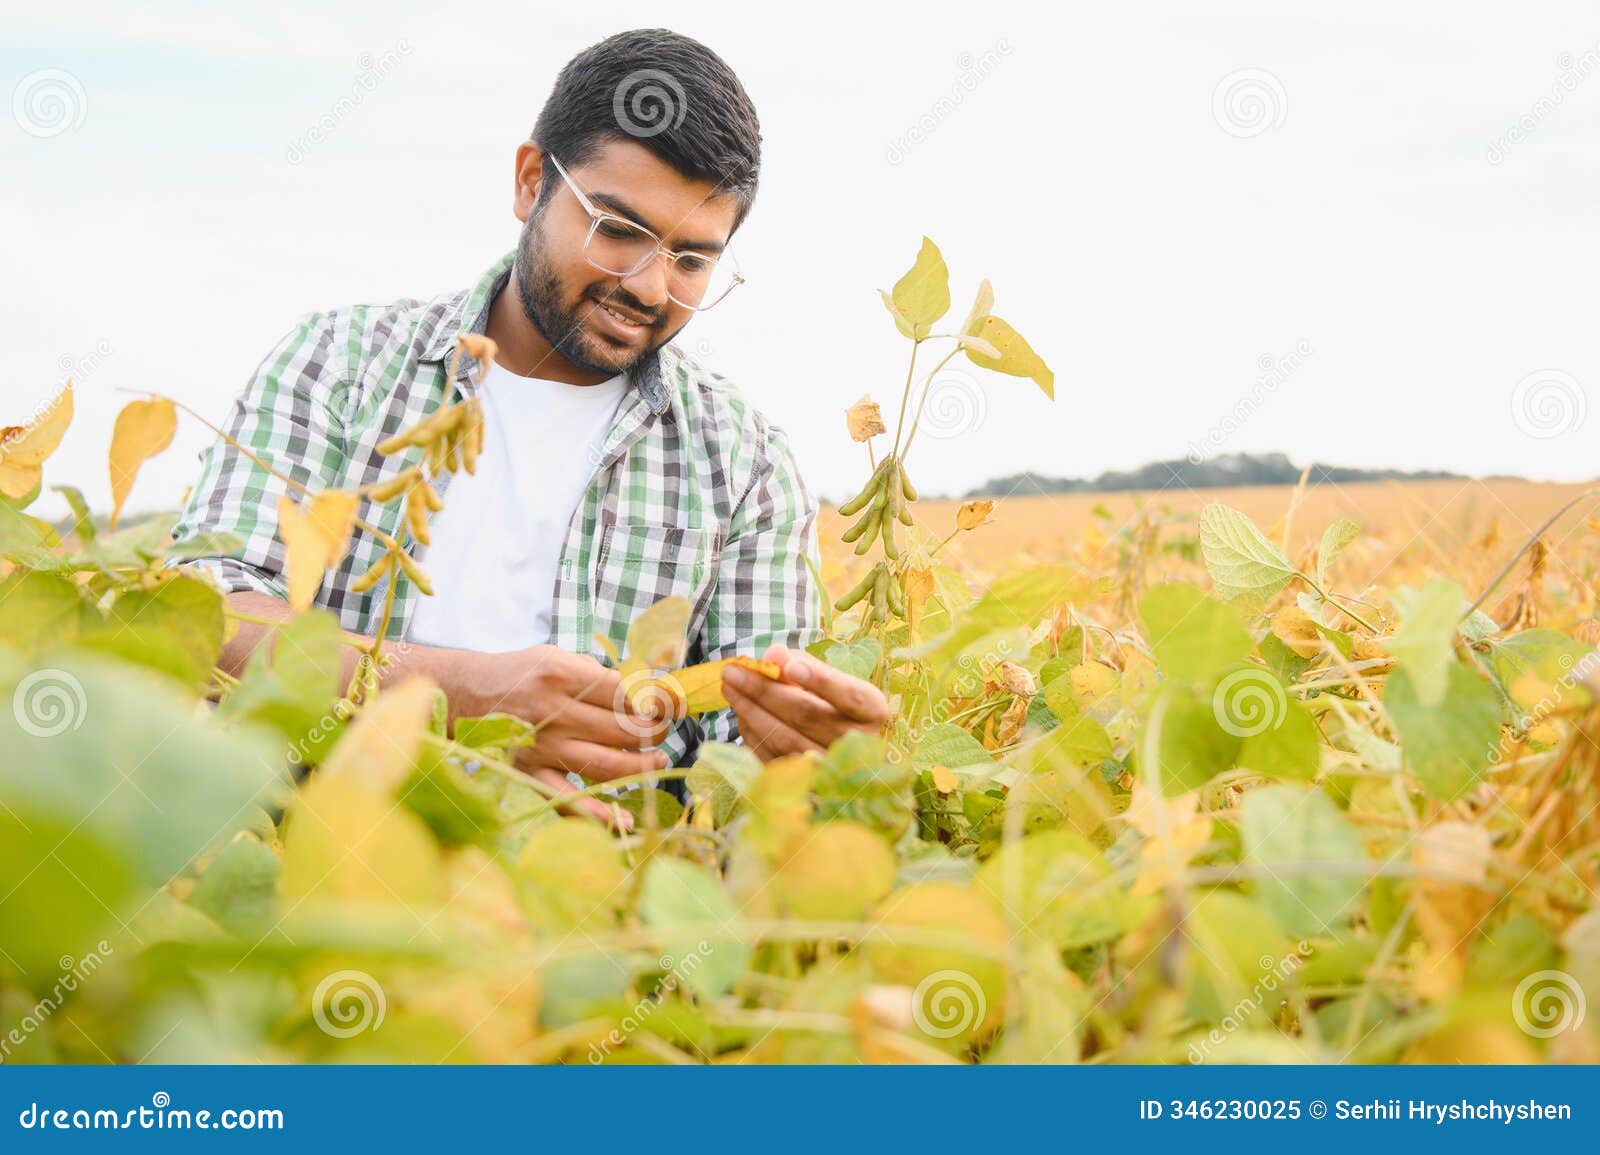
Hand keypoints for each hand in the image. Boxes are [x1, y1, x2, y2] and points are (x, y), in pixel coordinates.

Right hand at [455, 644, 669, 826]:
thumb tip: (649, 692)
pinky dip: (597, 814)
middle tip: (661, 731)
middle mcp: (553, 712)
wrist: (465, 694)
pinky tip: (623, 820)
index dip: (656, 702)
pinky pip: (568, 799)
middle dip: (653, 732)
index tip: (672, 706)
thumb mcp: (557, 657)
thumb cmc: (520, 674)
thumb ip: (599, 674)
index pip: (624, 693)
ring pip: (606, 765)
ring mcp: (542, 747)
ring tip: (656, 760)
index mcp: (562, 675)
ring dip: (641, 766)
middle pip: (622, 729)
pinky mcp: (531, 774)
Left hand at [721, 644, 890, 759]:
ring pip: (784, 738)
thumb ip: (803, 665)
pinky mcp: (806, 784)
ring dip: (750, 711)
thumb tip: (772, 655)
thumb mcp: (831, 681)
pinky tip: (742, 713)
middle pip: (806, 715)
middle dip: (764, 690)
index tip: (790, 665)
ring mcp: (831, 768)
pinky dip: (752, 733)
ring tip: (729, 687)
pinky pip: (772, 757)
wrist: (844, 754)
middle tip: (733, 671)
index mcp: (873, 712)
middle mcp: (858, 744)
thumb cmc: (837, 707)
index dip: (819, 680)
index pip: (848, 695)